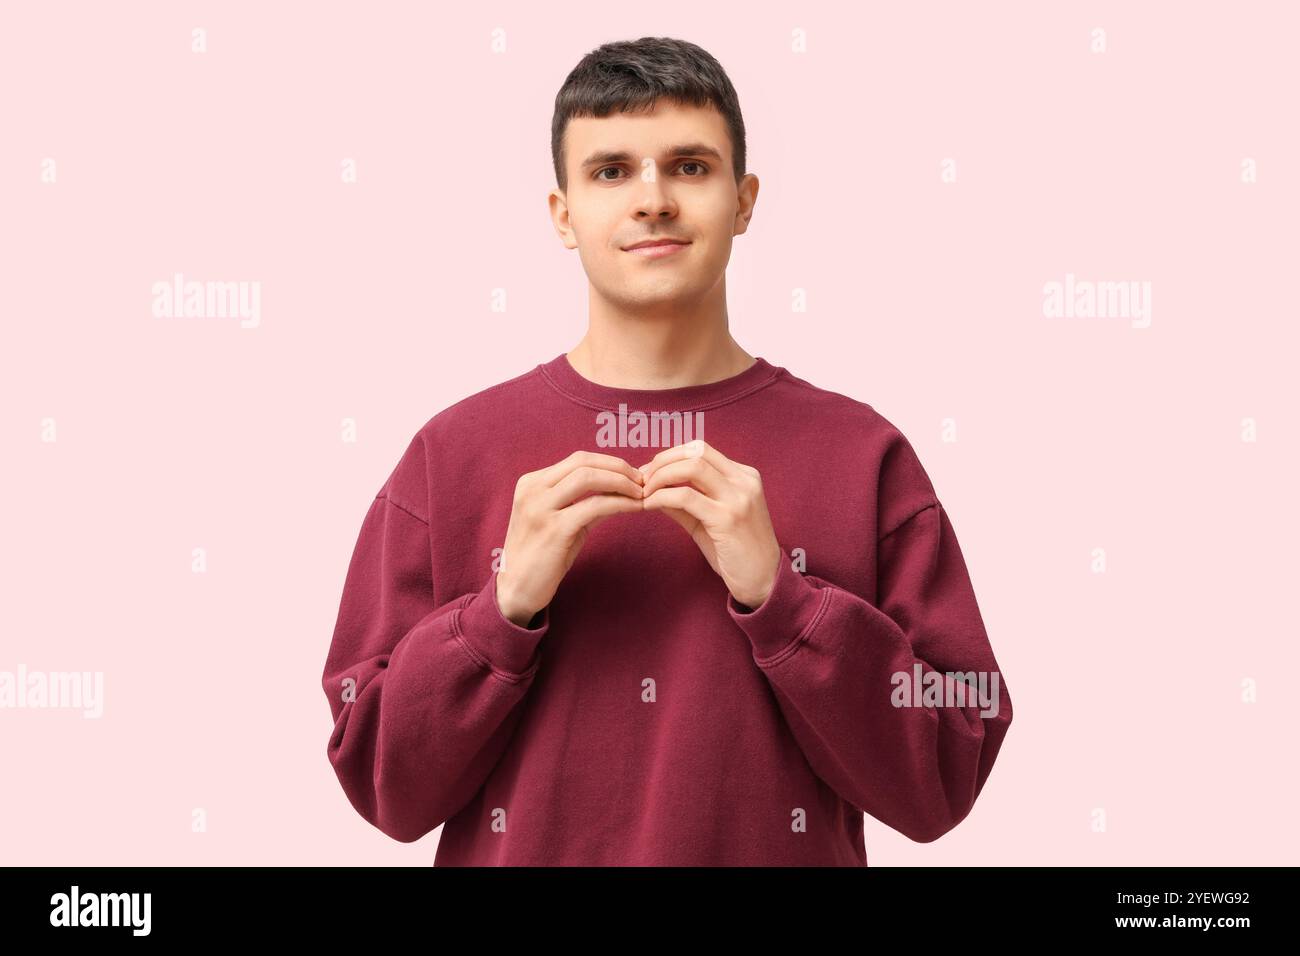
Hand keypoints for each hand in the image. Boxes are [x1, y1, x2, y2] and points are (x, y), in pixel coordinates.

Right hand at [496, 451, 644, 624]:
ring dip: (621, 482)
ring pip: (588, 478)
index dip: (609, 463)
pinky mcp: (554, 529)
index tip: (633, 475)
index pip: (577, 460)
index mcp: (531, 483)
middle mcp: (532, 490)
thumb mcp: (558, 521)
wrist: (516, 590)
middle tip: (643, 481)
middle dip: (619, 468)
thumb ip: (582, 503)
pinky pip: (594, 506)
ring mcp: (541, 508)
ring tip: (642, 493)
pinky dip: (620, 503)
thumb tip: (619, 490)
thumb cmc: (541, 556)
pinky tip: (635, 508)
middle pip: (583, 463)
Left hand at [638, 439, 782, 608]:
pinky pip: (686, 497)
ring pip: (691, 468)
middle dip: (662, 461)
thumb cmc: (737, 553)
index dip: (671, 456)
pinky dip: (662, 497)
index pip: (701, 450)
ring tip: (645, 492)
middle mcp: (744, 481)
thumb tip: (653, 488)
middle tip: (642, 480)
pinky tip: (650, 506)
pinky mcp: (727, 519)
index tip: (651, 471)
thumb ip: (685, 502)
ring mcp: (738, 498)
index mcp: (743, 476)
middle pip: (695, 452)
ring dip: (660, 476)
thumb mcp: (710, 520)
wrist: (765, 581)